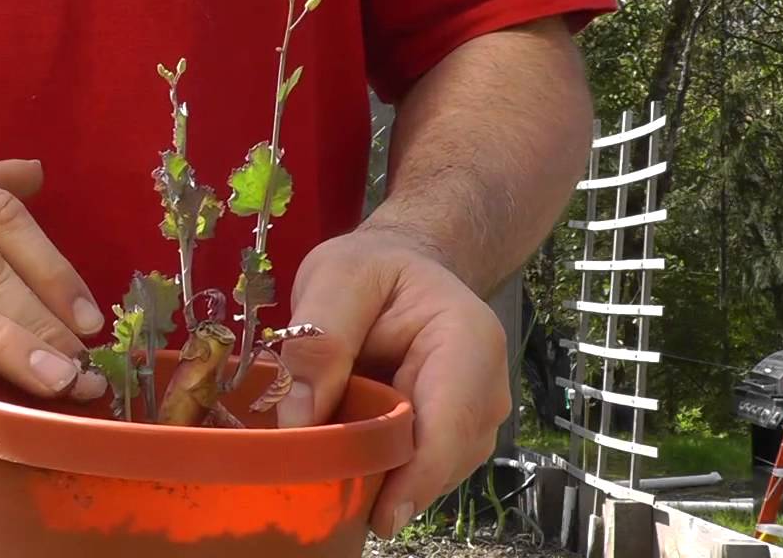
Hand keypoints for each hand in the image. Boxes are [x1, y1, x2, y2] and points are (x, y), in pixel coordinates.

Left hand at [276, 227, 509, 537]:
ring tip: (322, 462)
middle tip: (317, 484)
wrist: (396, 268)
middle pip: (441, 459)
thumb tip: (299, 422)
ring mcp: (468, 422)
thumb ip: (320, 339)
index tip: (378, 515)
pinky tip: (340, 456)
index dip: (416, 475)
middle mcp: (483, 390)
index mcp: (469, 342)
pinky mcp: (443, 441)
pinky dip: (374, 471)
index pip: (452, 424)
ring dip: (375, 476)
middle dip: (384, 478)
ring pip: (425, 474)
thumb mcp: (336, 278)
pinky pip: (410, 471)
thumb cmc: (372, 268)